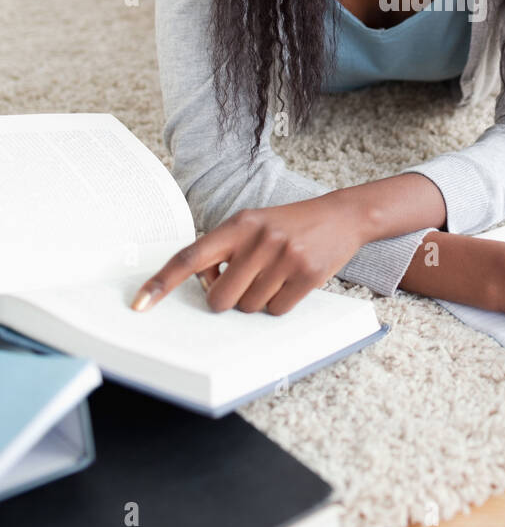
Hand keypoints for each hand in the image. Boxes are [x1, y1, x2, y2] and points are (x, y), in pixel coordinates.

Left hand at [130, 190, 371, 315]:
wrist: (341, 216)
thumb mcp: (253, 226)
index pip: (190, 257)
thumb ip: (226, 251)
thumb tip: (206, 287)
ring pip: (249, 307)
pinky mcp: (307, 275)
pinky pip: (276, 311)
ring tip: (275, 275)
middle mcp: (259, 239)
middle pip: (220, 298)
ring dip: (258, 300)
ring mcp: (284, 257)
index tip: (140, 303)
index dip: (162, 282)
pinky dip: (279, 304)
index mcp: (238, 225)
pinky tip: (291, 282)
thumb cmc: (289, 225)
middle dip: (227, 300)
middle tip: (244, 283)